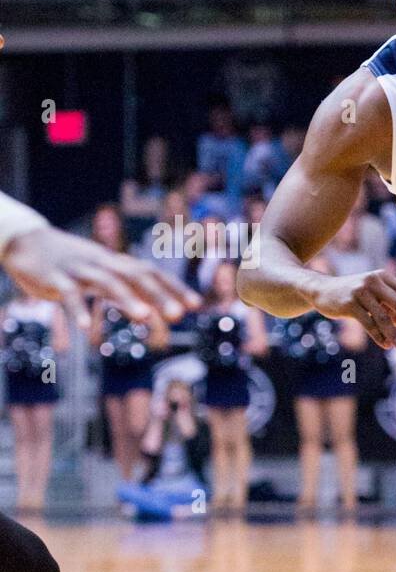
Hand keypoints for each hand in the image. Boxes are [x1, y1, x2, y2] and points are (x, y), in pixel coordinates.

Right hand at [3, 227, 198, 327]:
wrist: (24, 240)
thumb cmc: (69, 264)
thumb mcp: (100, 276)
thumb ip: (123, 294)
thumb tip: (151, 314)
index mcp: (115, 264)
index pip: (151, 273)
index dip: (174, 287)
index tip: (196, 305)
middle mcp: (102, 264)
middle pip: (136, 276)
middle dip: (159, 294)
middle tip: (179, 315)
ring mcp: (79, 269)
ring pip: (107, 282)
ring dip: (126, 300)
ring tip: (144, 317)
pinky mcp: (54, 278)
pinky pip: (69, 294)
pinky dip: (78, 311)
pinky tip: (86, 330)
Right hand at [308, 268, 395, 351]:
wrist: (321, 290)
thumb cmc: (353, 294)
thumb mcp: (373, 296)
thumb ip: (388, 306)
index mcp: (383, 277)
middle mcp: (374, 281)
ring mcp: (360, 291)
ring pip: (384, 318)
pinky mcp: (349, 304)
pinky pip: (368, 324)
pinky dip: (379, 337)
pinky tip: (386, 346)